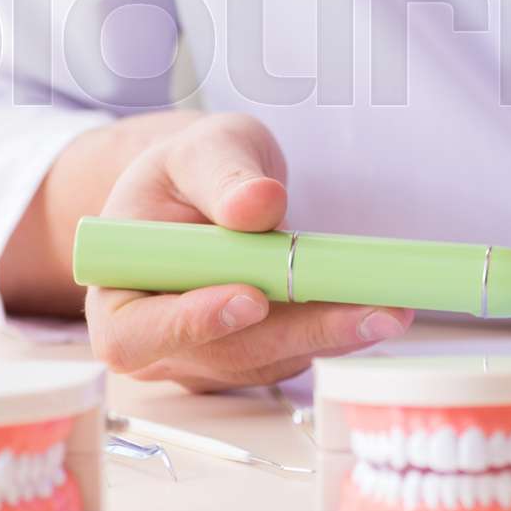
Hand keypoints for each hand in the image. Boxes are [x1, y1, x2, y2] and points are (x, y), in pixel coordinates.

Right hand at [81, 113, 412, 390]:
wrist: (208, 186)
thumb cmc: (189, 169)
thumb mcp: (200, 150)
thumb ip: (222, 174)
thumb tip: (258, 204)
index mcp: (118, 294)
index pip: (136, 333)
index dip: (191, 323)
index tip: (250, 298)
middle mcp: (157, 341)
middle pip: (222, 354)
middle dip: (301, 332)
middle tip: (371, 312)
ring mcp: (206, 357)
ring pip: (268, 360)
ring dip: (332, 336)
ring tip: (393, 306)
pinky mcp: (251, 357)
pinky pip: (292, 354)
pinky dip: (335, 332)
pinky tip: (375, 309)